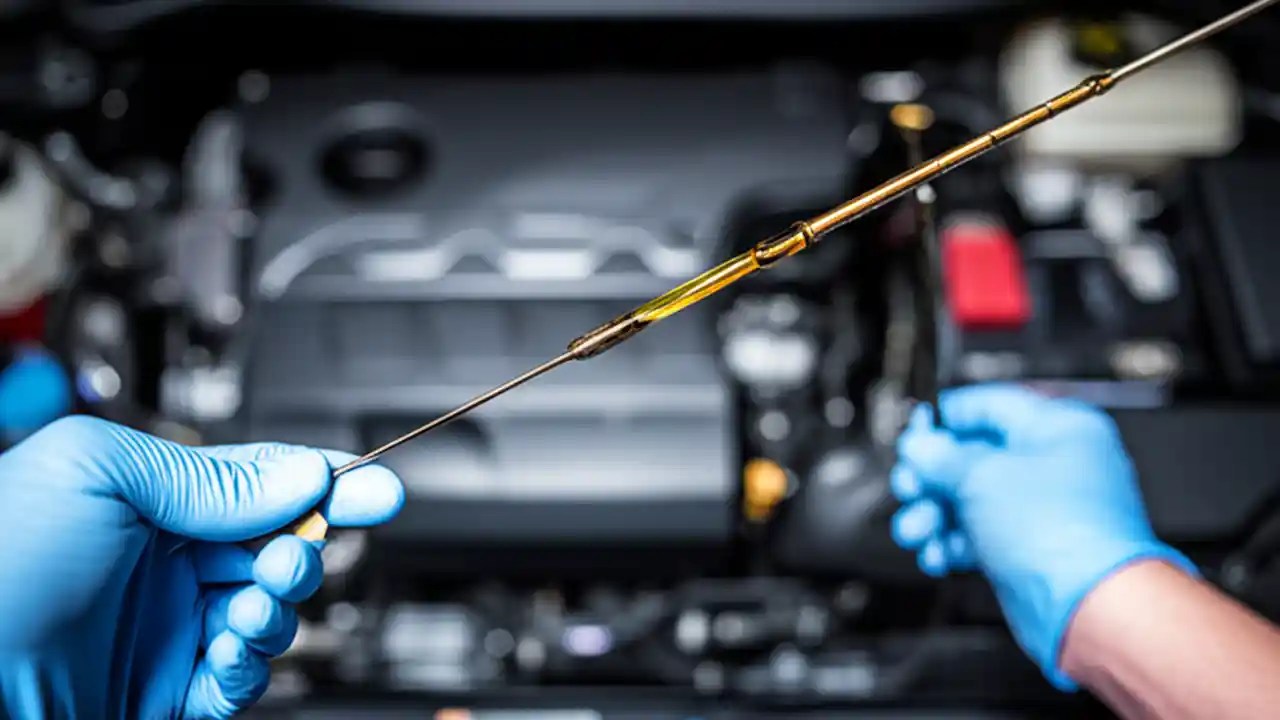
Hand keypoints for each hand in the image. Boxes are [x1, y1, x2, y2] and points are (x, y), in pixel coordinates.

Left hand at [0, 415, 403, 718]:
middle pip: (276, 543)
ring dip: (278, 606)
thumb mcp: (93, 474)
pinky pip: (242, 677)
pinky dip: (250, 664)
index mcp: (144, 500)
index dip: (324, 480)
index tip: (377, 485)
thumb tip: (297, 476)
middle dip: (304, 546)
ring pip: (270, 610)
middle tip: (294, 554)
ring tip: (252, 604)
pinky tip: (229, 651)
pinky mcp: (170, 693)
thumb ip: (204, 473)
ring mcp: (167, 630)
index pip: (256, 480)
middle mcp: (160, 563)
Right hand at [889, 384, 1194, 689]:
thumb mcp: (983, 476)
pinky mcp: (1031, 550)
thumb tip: (920, 446)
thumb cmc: (1064, 534)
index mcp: (1058, 428)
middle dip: (932, 478)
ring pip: (972, 501)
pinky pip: (980, 538)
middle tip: (910, 488)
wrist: (1091, 607)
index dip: (945, 419)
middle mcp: (1056, 465)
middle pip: (974, 457)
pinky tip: (937, 554)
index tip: (914, 435)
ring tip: (916, 530)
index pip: (989, 406)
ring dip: (935, 516)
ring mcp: (1044, 510)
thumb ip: (942, 456)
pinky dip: (953, 545)